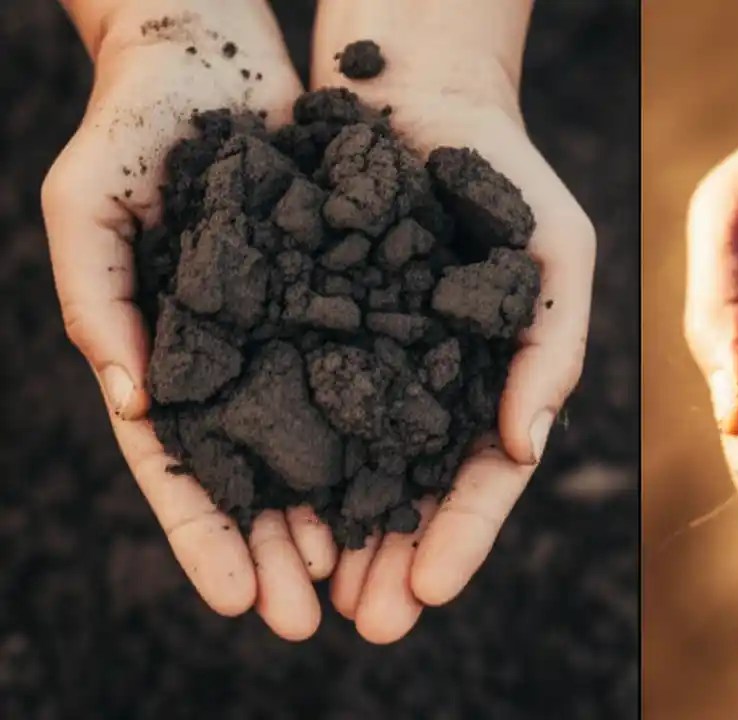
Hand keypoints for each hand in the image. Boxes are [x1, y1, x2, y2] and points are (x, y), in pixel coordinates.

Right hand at [40, 2, 336, 639]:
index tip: (238, 600)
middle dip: (282, 550)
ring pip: (321, 440)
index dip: (205, 536)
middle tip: (314, 621)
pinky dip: (386, 428)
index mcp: (163, 356)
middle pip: (258, 476)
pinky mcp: (344, 296)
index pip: (181, 468)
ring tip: (369, 579)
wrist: (211, 58)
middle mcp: (231, 359)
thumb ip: (97, 300)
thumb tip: (132, 400)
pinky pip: (371, 370)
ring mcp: (288, 332)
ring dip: (341, 511)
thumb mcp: (90, 207)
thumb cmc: (129, 127)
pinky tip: (414, 481)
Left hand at [310, 0, 594, 642]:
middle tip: (367, 624)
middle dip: (393, 561)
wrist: (417, 95)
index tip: (431, 590)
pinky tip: (263, 508)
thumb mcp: (558, 253)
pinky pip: (290, 403)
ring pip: (348, 467)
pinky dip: (280, 461)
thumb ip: (553, 348)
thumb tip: (525, 446)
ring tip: (311, 595)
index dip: (463, 535)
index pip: (484, 478)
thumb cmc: (504, 174)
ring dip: (335, 536)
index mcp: (495, 384)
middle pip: (412, 493)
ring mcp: (365, 364)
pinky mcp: (303, 330)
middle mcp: (428, 389)